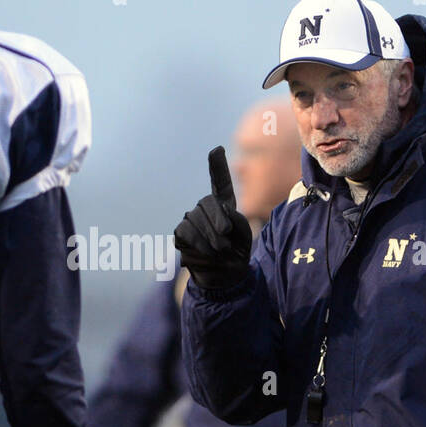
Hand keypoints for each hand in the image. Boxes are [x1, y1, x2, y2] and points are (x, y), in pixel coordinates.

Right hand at [173, 146, 252, 290]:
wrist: (225, 277)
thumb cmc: (238, 253)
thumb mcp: (244, 235)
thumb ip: (234, 219)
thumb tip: (216, 213)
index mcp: (224, 206)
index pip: (220, 184)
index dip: (217, 167)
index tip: (216, 150)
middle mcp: (206, 210)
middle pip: (207, 202)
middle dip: (218, 220)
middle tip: (226, 238)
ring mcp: (191, 220)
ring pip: (195, 218)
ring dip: (210, 236)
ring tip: (220, 250)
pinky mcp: (181, 234)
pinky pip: (185, 231)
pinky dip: (197, 242)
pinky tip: (206, 252)